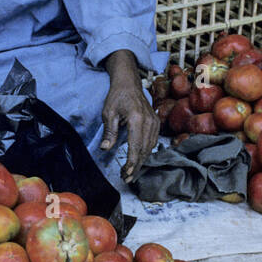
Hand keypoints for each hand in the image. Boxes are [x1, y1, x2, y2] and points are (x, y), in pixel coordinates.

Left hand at [101, 49, 159, 182]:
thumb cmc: (117, 96)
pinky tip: (138, 159)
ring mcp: (155, 122)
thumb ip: (109, 131)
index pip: (136, 146)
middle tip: (127, 178)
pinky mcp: (156, 122)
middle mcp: (149, 121)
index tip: (127, 174)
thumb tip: (105, 148)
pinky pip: (153, 141)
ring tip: (130, 172)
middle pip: (145, 150)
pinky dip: (145, 152)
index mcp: (137, 119)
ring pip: (150, 147)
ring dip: (141, 161)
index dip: (132, 163)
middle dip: (136, 166)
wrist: (129, 83)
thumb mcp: (108, 112)